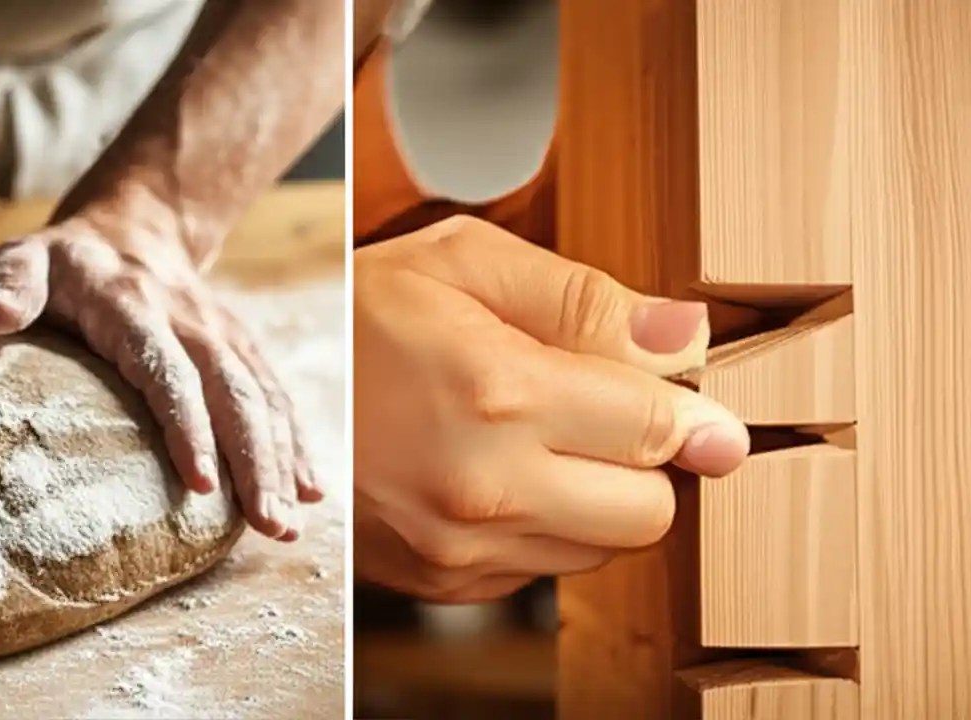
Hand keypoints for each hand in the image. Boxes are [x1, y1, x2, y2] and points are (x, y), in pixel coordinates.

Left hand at [0, 215, 318, 540]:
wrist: (137, 227)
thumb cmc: (67, 262)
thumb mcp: (26, 259)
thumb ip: (11, 285)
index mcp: (135, 307)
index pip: (167, 369)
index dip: (187, 426)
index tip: (201, 484)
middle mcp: (193, 322)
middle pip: (232, 393)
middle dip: (255, 460)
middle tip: (266, 524)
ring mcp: (225, 335)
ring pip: (263, 399)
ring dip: (281, 461)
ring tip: (286, 525)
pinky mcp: (244, 348)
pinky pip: (276, 395)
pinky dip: (296, 441)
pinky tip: (309, 488)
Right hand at [353, 216, 749, 602]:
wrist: (264, 389)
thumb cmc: (368, 310)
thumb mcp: (465, 263)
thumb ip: (584, 299)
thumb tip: (686, 338)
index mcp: (498, 392)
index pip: (655, 429)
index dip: (698, 418)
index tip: (706, 412)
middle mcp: (483, 485)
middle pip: (648, 511)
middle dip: (648, 462)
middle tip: (612, 414)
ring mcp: (458, 546)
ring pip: (602, 548)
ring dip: (599, 495)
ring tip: (545, 436)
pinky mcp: (441, 578)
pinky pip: (543, 569)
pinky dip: (547, 525)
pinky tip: (505, 472)